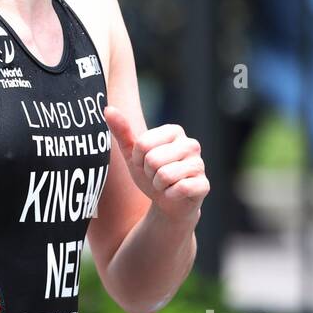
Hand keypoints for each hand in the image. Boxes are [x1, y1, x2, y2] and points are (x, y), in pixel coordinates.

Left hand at [103, 105, 208, 224]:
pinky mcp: (204, 184)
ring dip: (158, 186)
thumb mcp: (132, 154)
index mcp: (174, 131)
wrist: (168, 203)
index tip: (145, 163)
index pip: (142, 144)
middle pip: (153, 159)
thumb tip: (108, 109)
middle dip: (149, 174)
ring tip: (165, 185)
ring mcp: (200, 164)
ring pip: (165, 175)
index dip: (138, 159)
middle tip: (156, 176)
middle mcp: (191, 144)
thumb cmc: (150, 174)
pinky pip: (180, 189)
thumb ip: (121, 131)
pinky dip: (170, 195)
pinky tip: (175, 194)